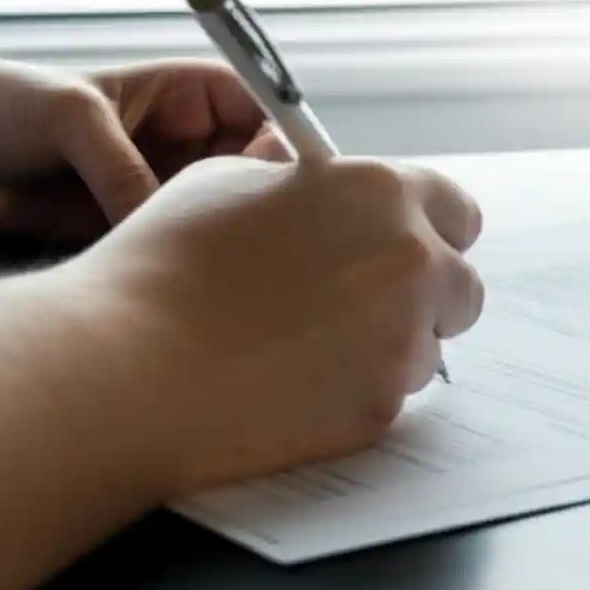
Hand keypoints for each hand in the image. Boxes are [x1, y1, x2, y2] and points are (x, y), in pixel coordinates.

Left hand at [0, 55, 273, 239]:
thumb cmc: (1, 103)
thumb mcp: (72, 117)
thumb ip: (124, 168)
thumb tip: (162, 221)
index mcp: (185, 96)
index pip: (263, 115)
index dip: (283, 144)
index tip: (284, 180)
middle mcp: (184, 144)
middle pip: (254, 174)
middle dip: (264, 200)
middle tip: (266, 231)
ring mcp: (161, 190)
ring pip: (219, 218)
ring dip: (225, 238)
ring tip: (231, 263)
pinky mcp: (134, 232)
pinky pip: (176, 249)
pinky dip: (187, 266)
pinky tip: (192, 282)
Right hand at [65, 153, 483, 493]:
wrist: (127, 363)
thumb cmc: (165, 266)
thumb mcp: (232, 182)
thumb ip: (309, 188)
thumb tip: (328, 197)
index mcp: (382, 193)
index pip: (458, 211)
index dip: (432, 231)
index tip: (412, 246)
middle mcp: (411, 262)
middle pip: (461, 286)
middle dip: (426, 297)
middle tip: (366, 307)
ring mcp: (402, 339)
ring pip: (428, 346)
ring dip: (389, 348)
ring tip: (304, 347)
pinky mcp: (381, 407)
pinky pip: (390, 396)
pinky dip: (355, 392)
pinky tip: (291, 382)